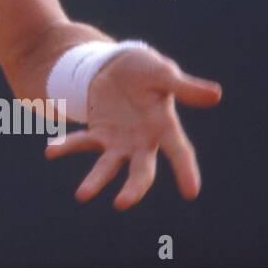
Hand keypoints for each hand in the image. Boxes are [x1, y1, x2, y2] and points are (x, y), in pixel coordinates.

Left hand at [44, 46, 222, 209]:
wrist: (114, 64)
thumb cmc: (144, 69)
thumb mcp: (162, 72)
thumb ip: (184, 87)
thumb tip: (216, 95)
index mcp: (165, 126)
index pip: (179, 152)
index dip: (186, 171)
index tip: (191, 193)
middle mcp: (143, 141)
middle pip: (142, 171)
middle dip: (133, 188)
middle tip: (121, 203)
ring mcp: (119, 141)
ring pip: (109, 165)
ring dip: (95, 180)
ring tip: (82, 195)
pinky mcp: (98, 134)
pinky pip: (81, 142)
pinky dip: (66, 146)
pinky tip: (51, 150)